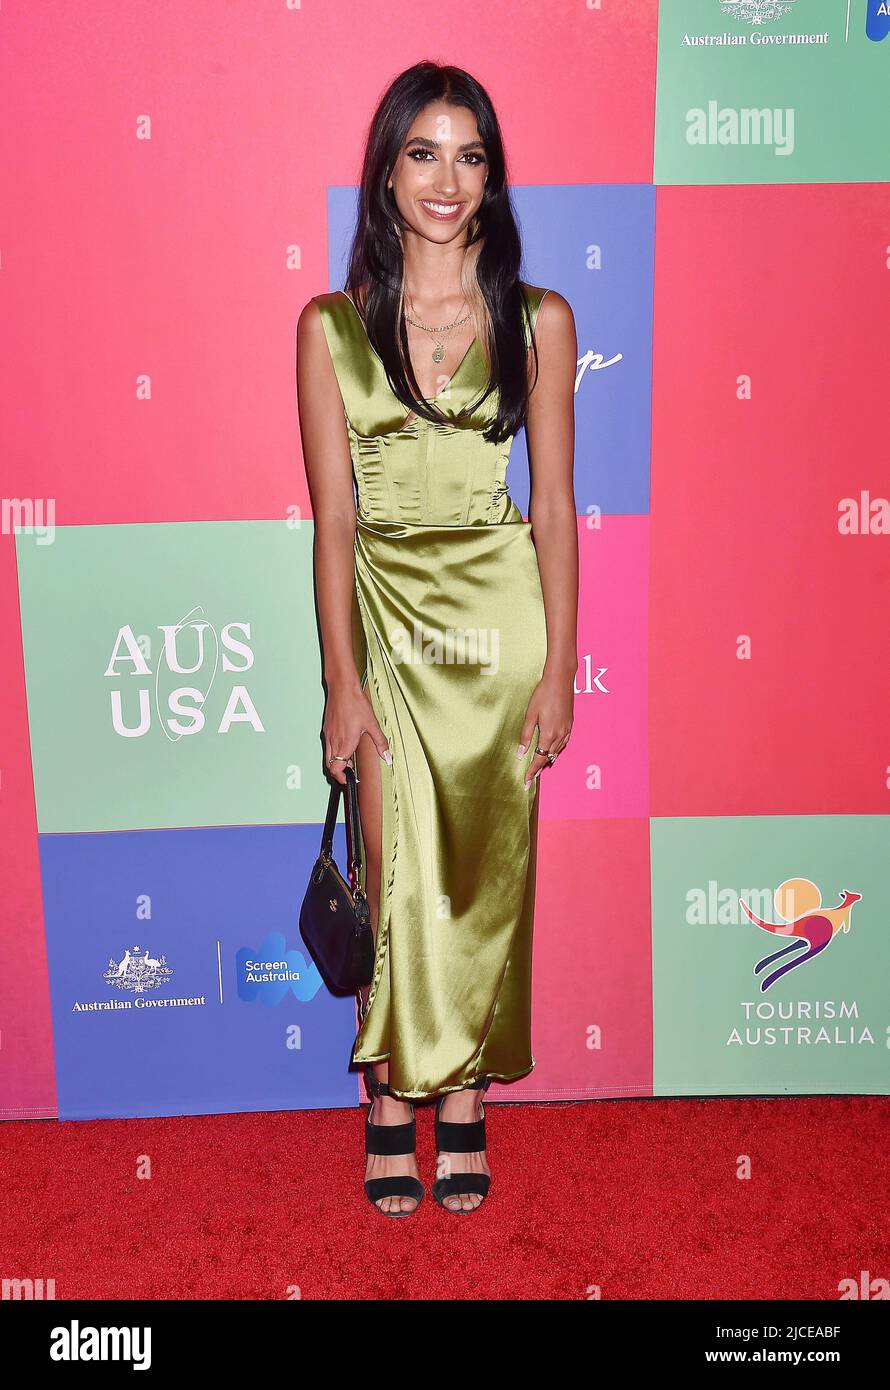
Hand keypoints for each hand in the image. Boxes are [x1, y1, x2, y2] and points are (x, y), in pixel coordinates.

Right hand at [323, 681, 391, 784]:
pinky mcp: (326, 729)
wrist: (342, 688)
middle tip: (351, 770)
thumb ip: (380, 743)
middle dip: (339, 772)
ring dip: (336, 762)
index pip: (336, 770)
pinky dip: (334, 751)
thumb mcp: (372, 724)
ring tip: (348, 757)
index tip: (351, 779)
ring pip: (327, 757)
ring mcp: (327, 736)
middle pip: (330, 766)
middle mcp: (333, 742)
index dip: (343, 778)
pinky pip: (327, 746)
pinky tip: (344, 743)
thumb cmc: (356, 704)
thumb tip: (387, 757)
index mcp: (344, 744)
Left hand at [517, 672, 573, 787]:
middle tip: (530, 777)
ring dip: (548, 760)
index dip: (532, 771)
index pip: (539, 759)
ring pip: (557, 751)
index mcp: (548, 734)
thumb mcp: (530, 715)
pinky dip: (556, 750)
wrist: (560, 680)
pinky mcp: (570, 725)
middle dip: (539, 768)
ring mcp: (567, 730)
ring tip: (539, 767)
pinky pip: (563, 743)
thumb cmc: (543, 695)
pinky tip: (551, 750)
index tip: (526, 781)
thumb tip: (520, 753)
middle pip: (548, 757)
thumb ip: (526, 735)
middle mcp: (560, 735)